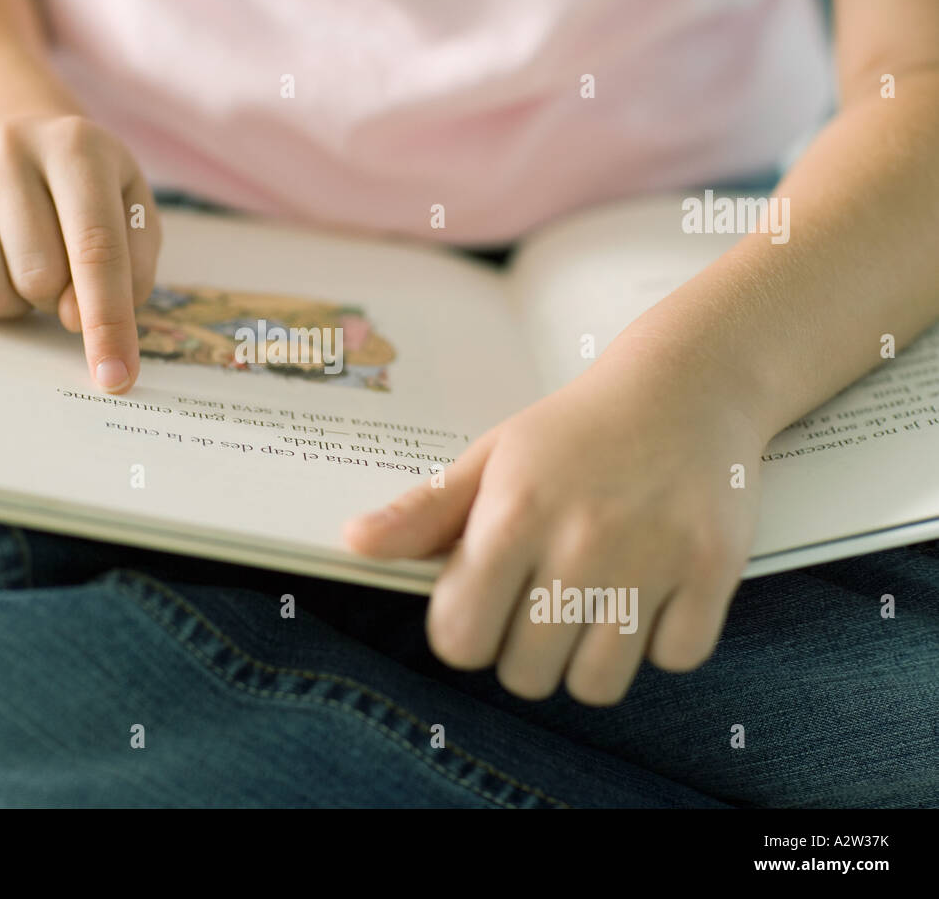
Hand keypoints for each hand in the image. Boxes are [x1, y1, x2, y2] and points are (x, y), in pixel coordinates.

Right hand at [0, 114, 159, 392]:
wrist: (18, 151)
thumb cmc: (85, 197)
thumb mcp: (131, 216)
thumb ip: (130, 269)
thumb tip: (79, 320)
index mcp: (77, 146)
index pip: (96, 249)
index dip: (108, 321)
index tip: (116, 378)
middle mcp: (8, 150)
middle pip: (38, 276)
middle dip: (57, 301)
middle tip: (60, 279)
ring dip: (14, 304)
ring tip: (23, 270)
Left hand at [344, 354, 764, 705]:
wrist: (686, 386)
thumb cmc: (576, 430)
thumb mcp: (490, 457)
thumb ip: (423, 512)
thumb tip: (356, 543)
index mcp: (513, 515)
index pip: (461, 640)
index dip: (465, 634)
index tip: (483, 607)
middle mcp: (580, 542)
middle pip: (527, 675)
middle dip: (525, 652)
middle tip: (543, 605)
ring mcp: (652, 559)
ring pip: (598, 684)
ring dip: (590, 659)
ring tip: (595, 607)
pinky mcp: (714, 569)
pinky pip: (675, 660)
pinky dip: (662, 642)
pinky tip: (653, 594)